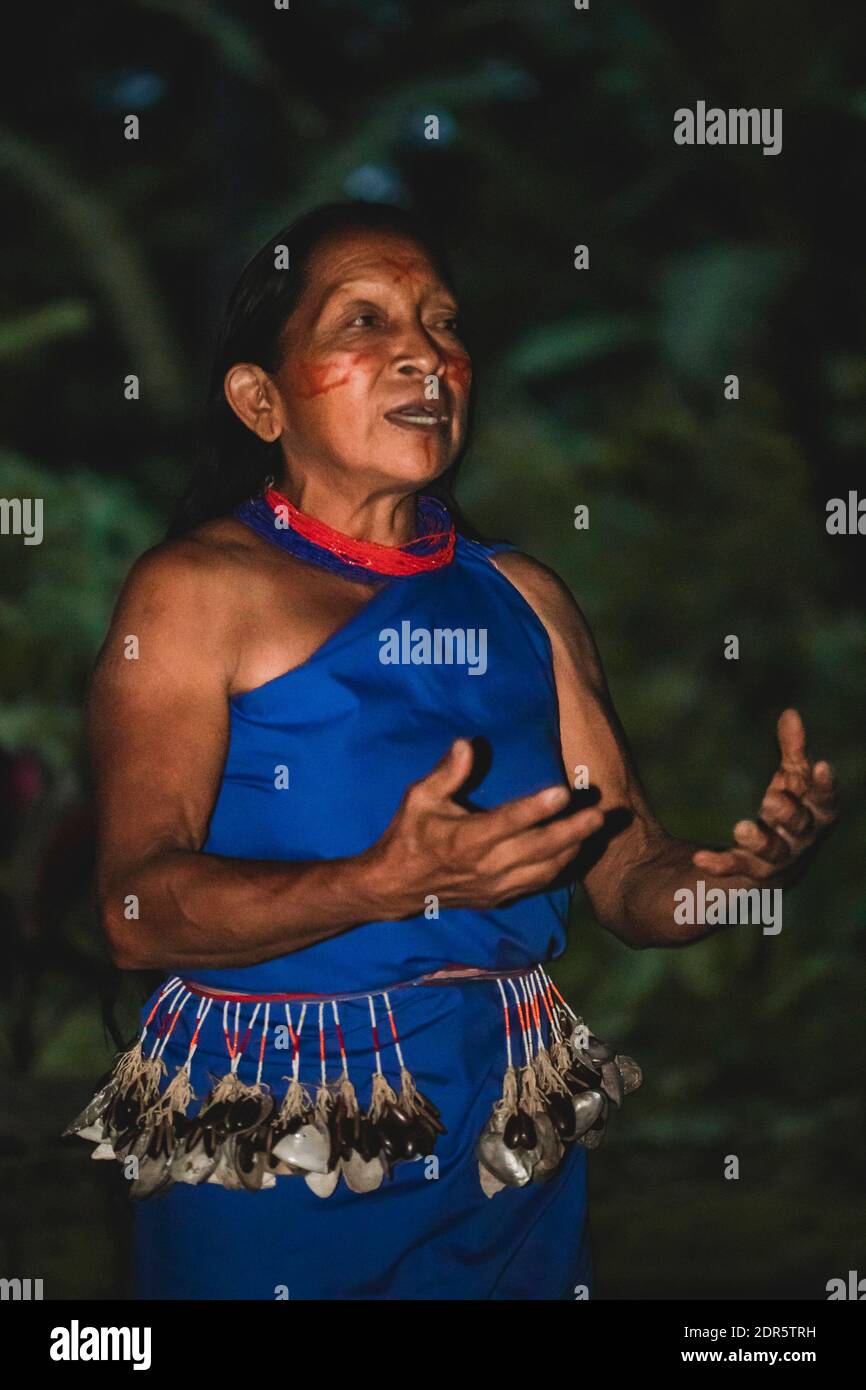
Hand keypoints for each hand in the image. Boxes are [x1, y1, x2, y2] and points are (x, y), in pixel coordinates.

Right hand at [364, 738, 603, 916]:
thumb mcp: (419, 798)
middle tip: (600, 812)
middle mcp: (486, 866)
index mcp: (466, 839)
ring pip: (545, 869)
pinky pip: (539, 884)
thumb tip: (466, 744)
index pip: (508, 822)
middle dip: (572, 830)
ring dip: (574, 849)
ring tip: (597, 829)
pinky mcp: (500, 897)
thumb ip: (446, 773)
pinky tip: (578, 852)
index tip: (564, 792)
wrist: (395, 887)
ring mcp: (496, 886)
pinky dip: (562, 868)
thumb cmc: (409, 835)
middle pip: (539, 848)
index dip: (537, 808)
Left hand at [692, 709, 837, 880]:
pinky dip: (721, 865)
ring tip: (740, 827)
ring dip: (759, 841)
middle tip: (772, 798)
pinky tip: (701, 858)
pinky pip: (735, 873)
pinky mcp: (747, 879)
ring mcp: (776, 864)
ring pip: (773, 856)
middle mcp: (800, 842)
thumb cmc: (781, 813)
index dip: (824, 786)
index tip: (820, 765)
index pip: (824, 801)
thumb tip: (791, 712)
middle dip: (790, 814)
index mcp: (813, 816)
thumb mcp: (788, 780)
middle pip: (801, 830)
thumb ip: (792, 750)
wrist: (761, 862)